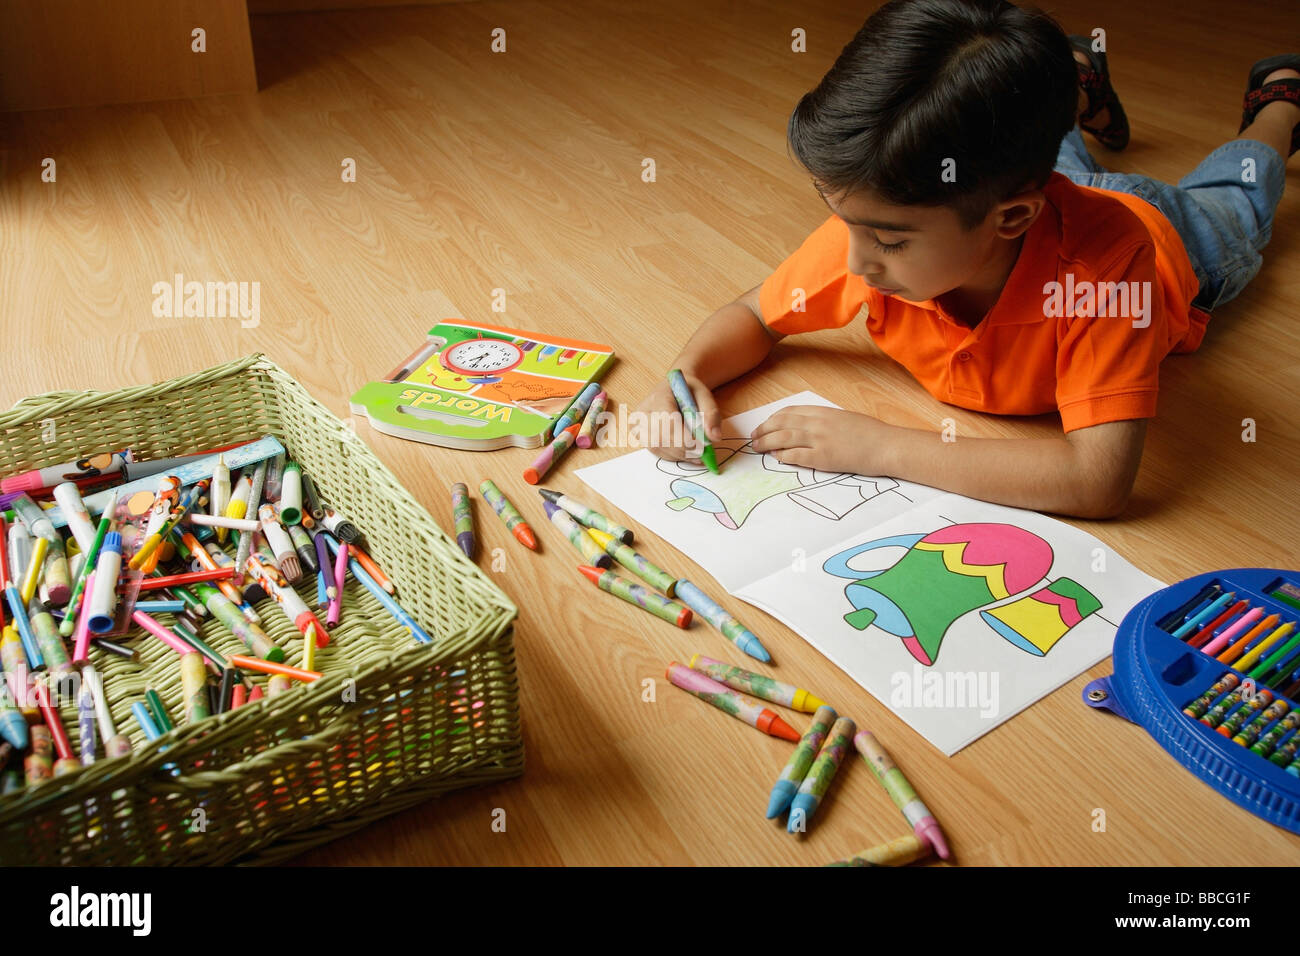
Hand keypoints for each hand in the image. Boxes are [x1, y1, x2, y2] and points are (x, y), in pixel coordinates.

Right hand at [634, 373, 722, 460]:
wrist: (674, 390)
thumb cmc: (689, 392)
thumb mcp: (704, 395)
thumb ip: (711, 414)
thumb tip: (714, 437)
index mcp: (659, 397)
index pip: (669, 422)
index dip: (686, 439)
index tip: (703, 447)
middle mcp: (643, 411)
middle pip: (661, 438)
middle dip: (684, 450)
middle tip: (703, 454)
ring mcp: (639, 425)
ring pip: (658, 448)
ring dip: (680, 455)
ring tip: (697, 453)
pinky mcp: (641, 436)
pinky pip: (656, 451)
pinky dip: (674, 456)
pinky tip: (686, 452)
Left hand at [750, 406, 893, 473]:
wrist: (887, 445)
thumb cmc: (871, 434)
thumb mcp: (844, 419)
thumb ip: (824, 421)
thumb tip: (805, 428)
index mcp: (823, 412)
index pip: (790, 411)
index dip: (773, 418)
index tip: (765, 424)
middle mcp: (818, 423)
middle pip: (781, 423)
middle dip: (763, 430)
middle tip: (753, 437)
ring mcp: (820, 440)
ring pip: (783, 438)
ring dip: (767, 443)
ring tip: (757, 448)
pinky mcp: (823, 458)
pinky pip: (796, 456)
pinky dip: (782, 456)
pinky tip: (776, 458)